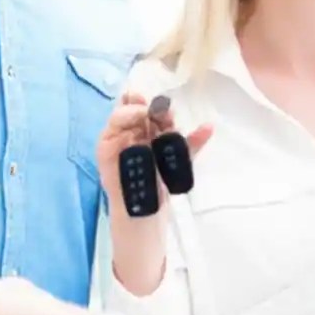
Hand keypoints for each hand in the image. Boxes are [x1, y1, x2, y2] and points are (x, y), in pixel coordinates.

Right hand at [96, 92, 212, 293]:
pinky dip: (118, 125)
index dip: (160, 108)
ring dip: (131, 111)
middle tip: (153, 106)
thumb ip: (192, 143)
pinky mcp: (105, 149)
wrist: (146, 209)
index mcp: (150, 129)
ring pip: (120, 115)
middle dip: (143, 104)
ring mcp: (118, 138)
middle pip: (135, 108)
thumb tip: (210, 126)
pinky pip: (109, 132)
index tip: (168, 109)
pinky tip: (130, 128)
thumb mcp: (179, 160)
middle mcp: (133, 130)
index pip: (153, 111)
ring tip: (142, 113)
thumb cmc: (160, 183)